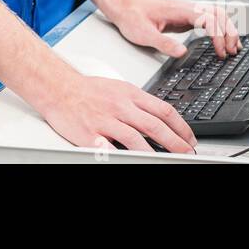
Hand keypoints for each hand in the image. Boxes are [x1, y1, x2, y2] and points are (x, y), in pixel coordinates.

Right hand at [37, 74, 197, 153]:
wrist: (59, 87)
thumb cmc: (88, 90)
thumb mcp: (119, 88)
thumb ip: (139, 102)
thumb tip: (161, 117)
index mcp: (130, 94)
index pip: (164, 110)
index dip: (181, 126)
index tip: (190, 138)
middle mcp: (120, 107)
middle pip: (155, 126)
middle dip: (176, 143)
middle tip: (186, 153)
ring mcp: (105, 121)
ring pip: (135, 139)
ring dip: (154, 153)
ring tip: (165, 161)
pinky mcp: (90, 134)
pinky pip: (108, 148)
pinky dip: (119, 155)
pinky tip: (130, 160)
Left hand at [104, 0, 240, 59]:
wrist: (122, 5)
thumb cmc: (131, 17)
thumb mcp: (143, 34)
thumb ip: (163, 43)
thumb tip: (182, 52)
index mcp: (180, 10)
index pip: (209, 20)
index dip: (219, 36)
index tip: (221, 52)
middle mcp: (187, 8)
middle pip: (219, 15)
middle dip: (230, 32)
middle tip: (232, 52)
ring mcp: (187, 12)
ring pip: (216, 15)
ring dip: (228, 30)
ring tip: (234, 48)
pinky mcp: (185, 17)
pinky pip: (209, 20)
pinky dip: (219, 29)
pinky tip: (221, 41)